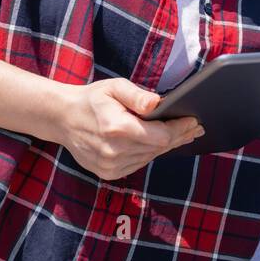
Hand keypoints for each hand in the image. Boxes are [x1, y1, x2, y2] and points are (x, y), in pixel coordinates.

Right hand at [57, 78, 204, 181]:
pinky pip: (139, 163)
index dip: (180, 129)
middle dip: (179, 136)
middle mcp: (114, 151)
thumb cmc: (92, 99)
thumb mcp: (114, 87)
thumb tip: (157, 104)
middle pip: (159, 148)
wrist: (63, 119)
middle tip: (196, 128)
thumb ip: (137, 95)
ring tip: (184, 134)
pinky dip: (150, 153)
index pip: (161, 136)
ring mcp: (111, 166)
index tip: (194, 121)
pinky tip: (160, 144)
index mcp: (117, 129)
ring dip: (167, 146)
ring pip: (151, 157)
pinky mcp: (109, 173)